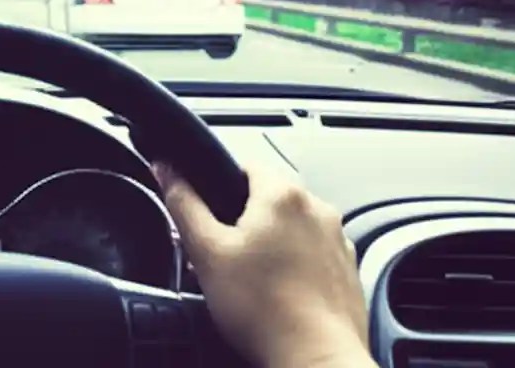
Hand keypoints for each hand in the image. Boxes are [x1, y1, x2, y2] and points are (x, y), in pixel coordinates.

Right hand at [152, 162, 374, 367]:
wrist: (315, 359)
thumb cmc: (265, 311)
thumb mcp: (206, 252)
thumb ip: (183, 203)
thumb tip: (167, 170)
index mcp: (282, 194)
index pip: (243, 166)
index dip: (217, 187)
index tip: (205, 214)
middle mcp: (318, 209)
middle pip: (267, 199)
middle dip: (242, 220)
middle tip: (221, 255)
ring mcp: (338, 241)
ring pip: (291, 228)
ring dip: (270, 243)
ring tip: (249, 280)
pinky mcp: (347, 270)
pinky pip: (312, 255)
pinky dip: (294, 267)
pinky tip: (276, 294)